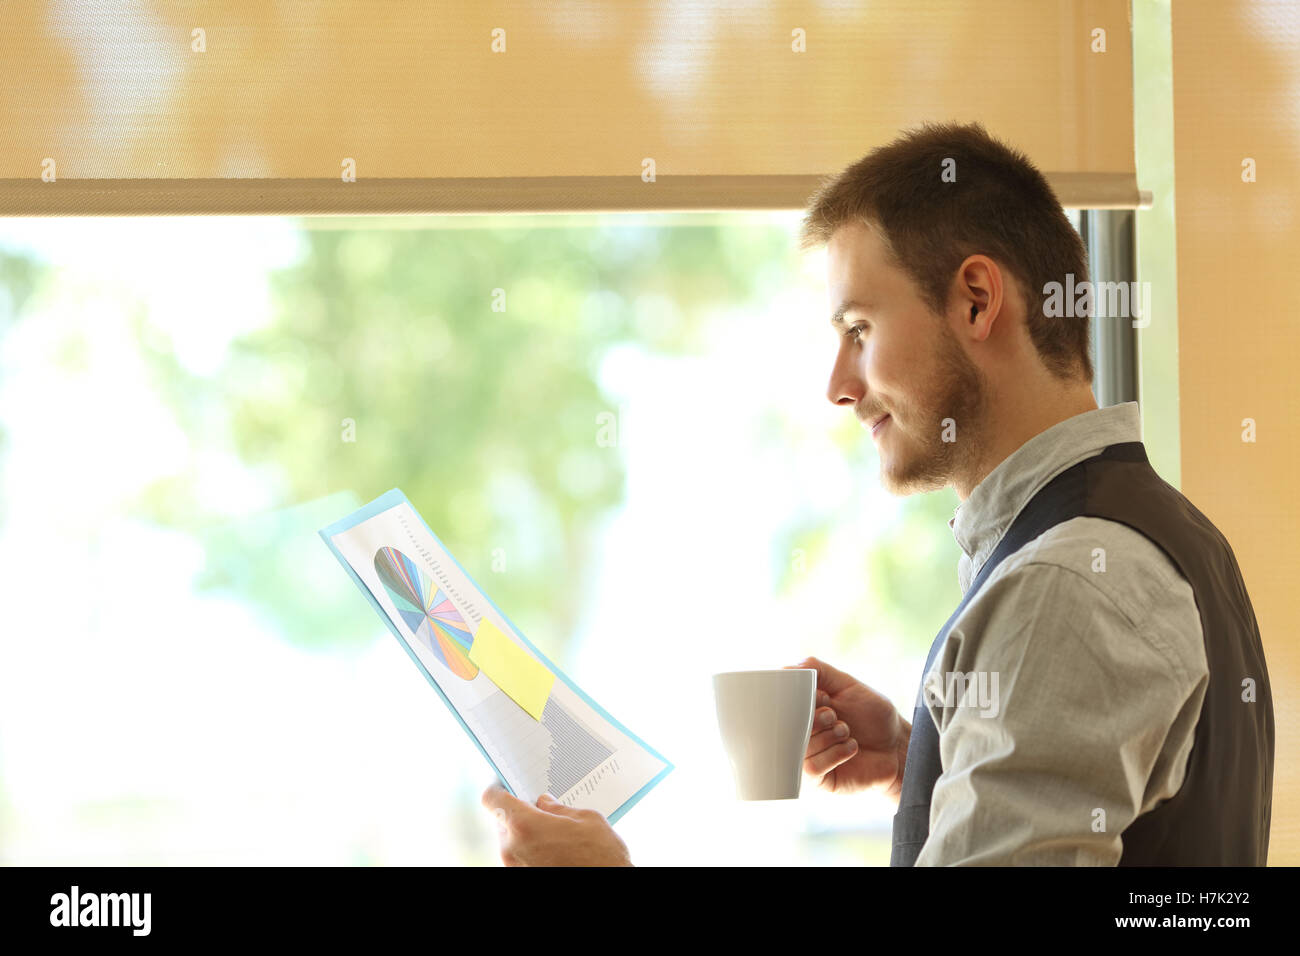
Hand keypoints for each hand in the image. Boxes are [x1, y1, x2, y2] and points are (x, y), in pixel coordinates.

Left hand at [481, 783, 633, 865]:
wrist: (609, 886)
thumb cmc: (601, 856)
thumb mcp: (586, 820)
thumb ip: (558, 809)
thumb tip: (544, 803)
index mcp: (525, 826)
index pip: (492, 799)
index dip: (498, 788)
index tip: (507, 784)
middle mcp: (513, 848)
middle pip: (501, 819)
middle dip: (518, 812)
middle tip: (539, 808)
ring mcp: (515, 866)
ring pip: (511, 840)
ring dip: (526, 832)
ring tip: (552, 831)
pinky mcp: (523, 876)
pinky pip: (519, 856)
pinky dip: (531, 849)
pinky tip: (554, 848)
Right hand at [784, 656, 910, 800]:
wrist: (897, 746)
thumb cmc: (873, 716)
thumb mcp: (847, 684)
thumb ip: (819, 671)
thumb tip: (788, 667)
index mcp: (803, 712)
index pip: (783, 705)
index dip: (800, 699)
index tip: (824, 696)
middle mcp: (801, 734)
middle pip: (788, 726)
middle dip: (814, 718)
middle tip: (833, 714)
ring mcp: (809, 757)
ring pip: (801, 746)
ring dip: (828, 736)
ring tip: (846, 731)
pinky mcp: (819, 779)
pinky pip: (812, 767)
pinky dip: (834, 754)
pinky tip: (851, 748)